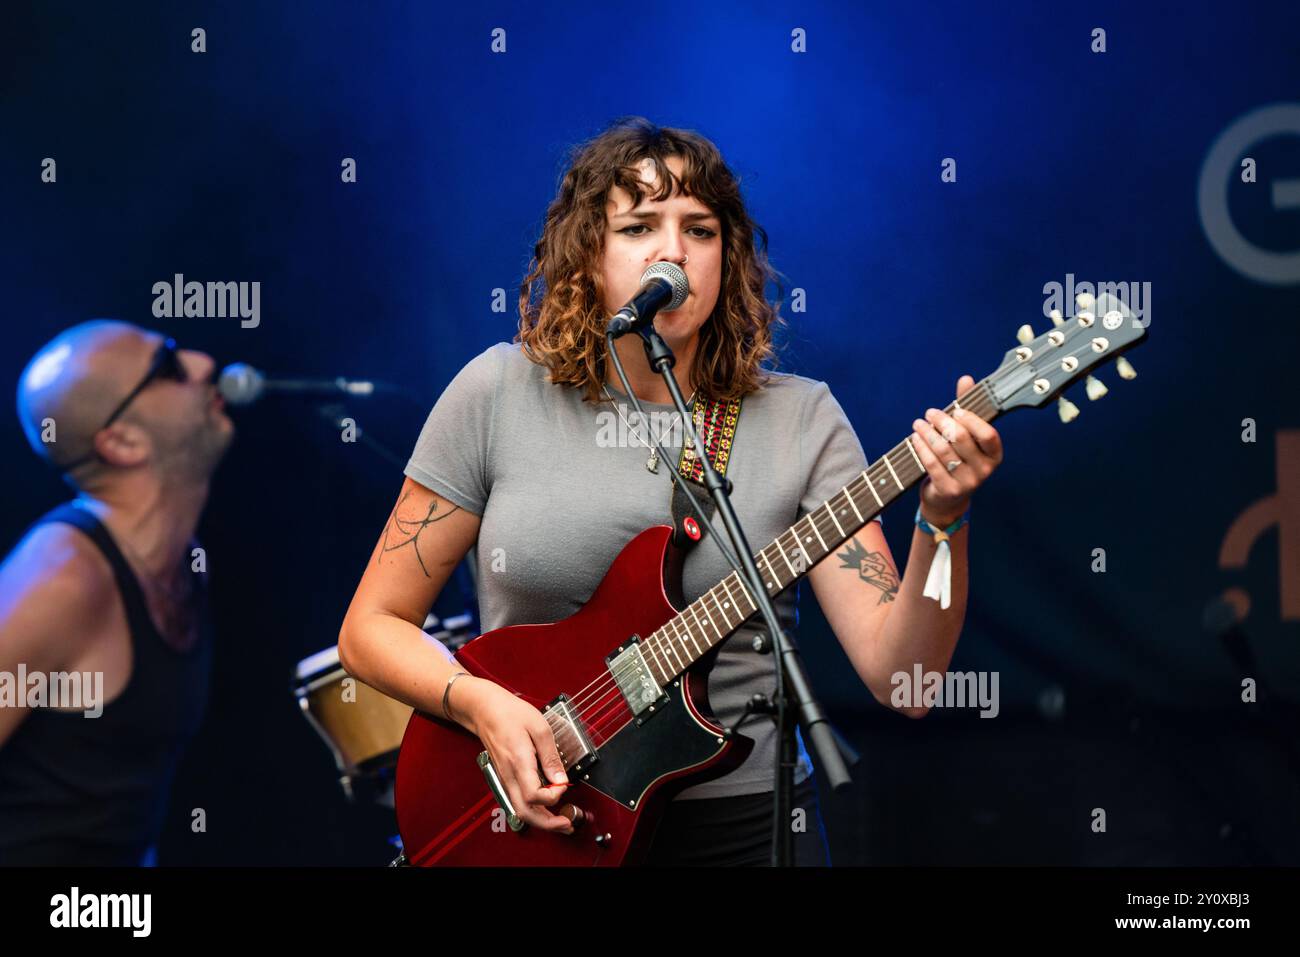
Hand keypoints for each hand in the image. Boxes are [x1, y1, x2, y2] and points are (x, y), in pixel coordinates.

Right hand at [457, 678, 581, 834]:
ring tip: (560, 820)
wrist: (485, 710)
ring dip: (541, 820)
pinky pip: (518, 801)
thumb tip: (561, 778)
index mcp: (518, 762)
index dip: (553, 795)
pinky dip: (534, 810)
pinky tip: (547, 806)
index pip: (534, 795)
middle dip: (548, 824)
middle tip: (567, 824)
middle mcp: (509, 776)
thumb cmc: (510, 714)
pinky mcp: (505, 778)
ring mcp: (505, 779)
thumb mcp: (539, 727)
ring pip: (521, 811)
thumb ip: (551, 756)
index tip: (564, 784)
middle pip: (525, 813)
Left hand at [909, 374, 1003, 525]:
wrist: (948, 499)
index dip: (971, 420)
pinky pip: (932, 464)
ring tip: (918, 424)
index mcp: (994, 454)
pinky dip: (921, 448)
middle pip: (962, 439)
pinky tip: (915, 438)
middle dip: (942, 422)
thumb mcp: (966, 437)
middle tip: (930, 413)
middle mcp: (985, 470)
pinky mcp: (949, 490)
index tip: (955, 410)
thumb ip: (968, 408)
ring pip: (944, 450)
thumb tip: (966, 379)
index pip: (988, 434)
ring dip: (927, 433)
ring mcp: (968, 482)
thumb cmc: (959, 460)